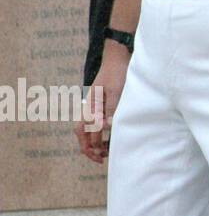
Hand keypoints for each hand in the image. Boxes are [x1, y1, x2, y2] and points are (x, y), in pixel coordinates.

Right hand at [75, 41, 129, 163]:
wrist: (118, 56)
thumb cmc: (117, 72)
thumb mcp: (116, 91)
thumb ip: (111, 109)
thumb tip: (105, 127)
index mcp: (89, 106)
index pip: (87, 132)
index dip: (94, 146)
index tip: (102, 155)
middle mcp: (89, 108)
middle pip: (82, 133)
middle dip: (89, 148)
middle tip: (101, 158)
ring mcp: (94, 106)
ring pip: (87, 129)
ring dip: (94, 142)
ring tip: (104, 151)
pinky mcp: (101, 104)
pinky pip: (95, 123)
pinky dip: (99, 133)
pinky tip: (108, 138)